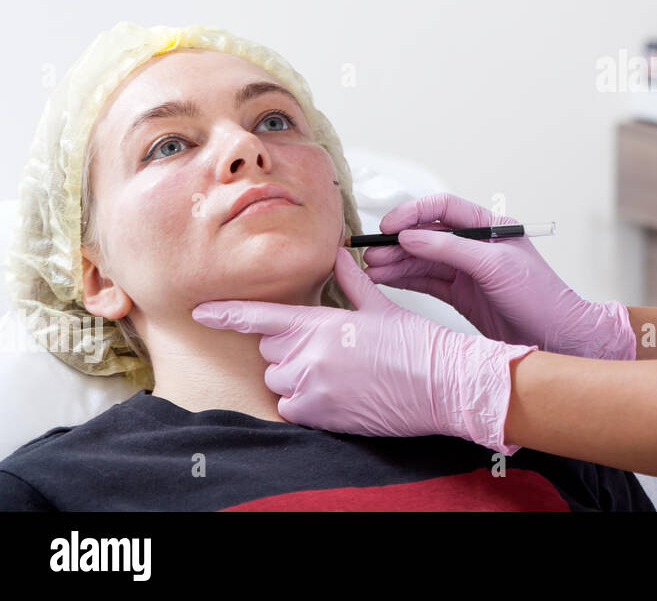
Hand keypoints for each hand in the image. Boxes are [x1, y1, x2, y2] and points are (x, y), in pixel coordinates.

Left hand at [191, 248, 535, 452]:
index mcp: (322, 324)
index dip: (226, 314)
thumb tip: (339, 253)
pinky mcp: (320, 417)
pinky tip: (336, 394)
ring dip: (295, 376)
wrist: (441, 384)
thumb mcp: (381, 306)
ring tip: (336, 372)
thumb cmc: (418, 345)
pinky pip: (290, 407)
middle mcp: (309, 357)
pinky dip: (304, 401)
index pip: (259, 317)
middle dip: (288, 348)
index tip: (201, 312)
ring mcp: (312, 389)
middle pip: (269, 351)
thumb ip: (352, 281)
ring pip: (278, 380)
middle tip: (328, 348)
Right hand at [360, 192, 636, 360]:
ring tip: (369, 268)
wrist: (558, 337)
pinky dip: (404, 279)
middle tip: (370, 253)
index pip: (444, 209)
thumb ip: (453, 248)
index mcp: (490, 227)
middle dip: (398, 242)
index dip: (414, 213)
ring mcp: (467, 271)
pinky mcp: (461, 294)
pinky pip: (426, 281)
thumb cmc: (540, 297)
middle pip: (428, 235)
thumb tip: (412, 235)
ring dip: (396, 262)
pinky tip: (384, 279)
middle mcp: (476, 246)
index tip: (389, 227)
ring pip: (423, 259)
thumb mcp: (496, 267)